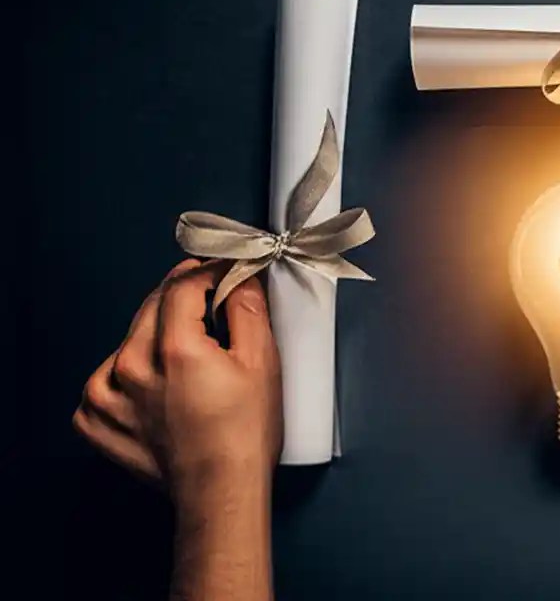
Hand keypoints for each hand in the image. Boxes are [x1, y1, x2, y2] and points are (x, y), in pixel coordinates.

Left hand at [73, 259, 281, 503]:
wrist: (220, 491)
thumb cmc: (247, 431)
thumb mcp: (263, 363)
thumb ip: (249, 310)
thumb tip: (241, 276)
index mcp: (175, 349)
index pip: (182, 287)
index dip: (206, 271)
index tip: (223, 270)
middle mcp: (131, 366)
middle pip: (151, 308)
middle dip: (181, 296)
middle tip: (209, 299)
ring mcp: (106, 395)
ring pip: (127, 341)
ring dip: (152, 334)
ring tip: (181, 351)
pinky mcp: (94, 420)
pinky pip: (103, 379)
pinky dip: (124, 374)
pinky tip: (150, 383)